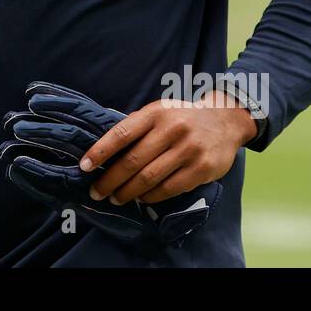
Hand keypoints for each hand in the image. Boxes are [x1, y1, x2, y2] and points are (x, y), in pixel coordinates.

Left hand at [80, 92, 254, 204]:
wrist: (226, 120)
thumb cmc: (183, 117)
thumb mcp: (160, 111)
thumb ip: (137, 126)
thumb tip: (103, 149)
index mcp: (156, 112)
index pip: (121, 133)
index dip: (100, 151)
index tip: (84, 166)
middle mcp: (172, 129)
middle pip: (133, 161)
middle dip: (110, 180)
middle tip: (96, 192)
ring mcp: (188, 149)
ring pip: (149, 178)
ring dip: (128, 192)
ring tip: (116, 198)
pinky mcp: (201, 169)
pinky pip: (169, 188)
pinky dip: (151, 197)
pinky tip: (141, 199)